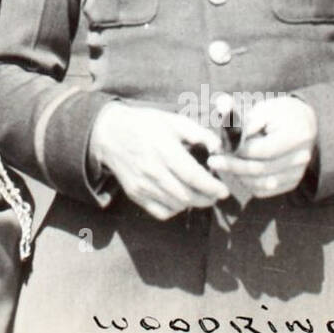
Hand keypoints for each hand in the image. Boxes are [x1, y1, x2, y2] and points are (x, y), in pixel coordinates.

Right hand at [88, 101, 230, 220]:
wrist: (109, 132)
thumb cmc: (145, 124)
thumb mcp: (173, 120)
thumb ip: (199, 133)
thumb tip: (218, 149)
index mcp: (164, 150)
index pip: (193, 176)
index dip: (211, 187)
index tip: (224, 190)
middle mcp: (152, 170)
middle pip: (186, 195)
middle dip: (207, 199)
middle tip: (216, 195)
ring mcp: (142, 185)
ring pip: (175, 205)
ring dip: (193, 204)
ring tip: (200, 195)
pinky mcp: (134, 193)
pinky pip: (160, 211)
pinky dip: (175, 210)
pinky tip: (180, 199)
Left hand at [208, 95, 316, 198]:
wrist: (304, 123)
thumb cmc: (279, 113)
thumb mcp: (264, 109)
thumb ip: (246, 118)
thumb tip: (226, 122)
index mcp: (297, 135)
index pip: (263, 150)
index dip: (239, 150)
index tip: (220, 147)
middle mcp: (301, 158)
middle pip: (261, 169)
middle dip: (233, 166)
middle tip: (213, 161)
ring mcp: (298, 172)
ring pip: (261, 183)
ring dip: (238, 176)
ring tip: (224, 165)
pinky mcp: (291, 182)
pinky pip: (265, 190)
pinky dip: (247, 183)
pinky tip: (236, 171)